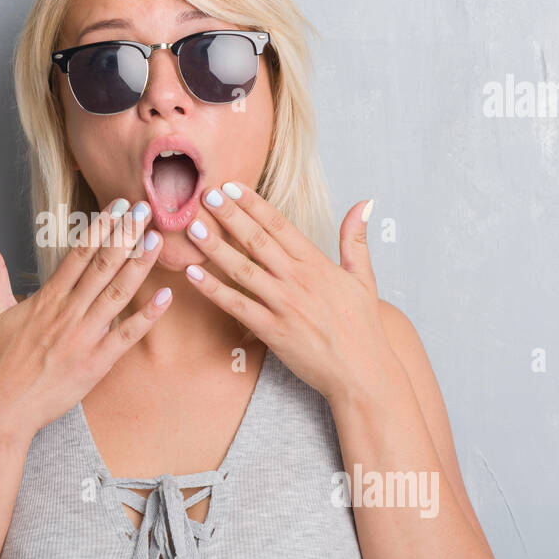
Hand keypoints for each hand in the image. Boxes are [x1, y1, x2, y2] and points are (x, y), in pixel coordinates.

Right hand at [0, 198, 169, 438]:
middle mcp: (67, 313)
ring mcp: (84, 338)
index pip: (79, 255)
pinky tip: (165, 296)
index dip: (101, 228)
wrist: (1, 409)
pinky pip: (127, 335)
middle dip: (125, 236)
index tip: (118, 206)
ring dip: (139, 265)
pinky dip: (147, 316)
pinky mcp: (96, 364)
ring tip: (156, 240)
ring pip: (117, 294)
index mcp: (46, 299)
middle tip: (144, 209)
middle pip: (102, 267)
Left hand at [181, 182, 392, 405]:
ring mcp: (284, 305)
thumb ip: (356, 239)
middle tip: (205, 196)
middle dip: (229, 216)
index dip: (254, 204)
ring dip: (215, 248)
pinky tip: (194, 274)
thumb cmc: (362, 326)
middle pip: (257, 241)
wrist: (363, 372)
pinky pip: (237, 306)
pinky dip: (214, 290)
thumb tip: (365, 202)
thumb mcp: (364, 277)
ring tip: (192, 229)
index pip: (280, 225)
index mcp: (317, 264)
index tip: (231, 187)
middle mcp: (298, 280)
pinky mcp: (273, 331)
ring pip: (242, 270)